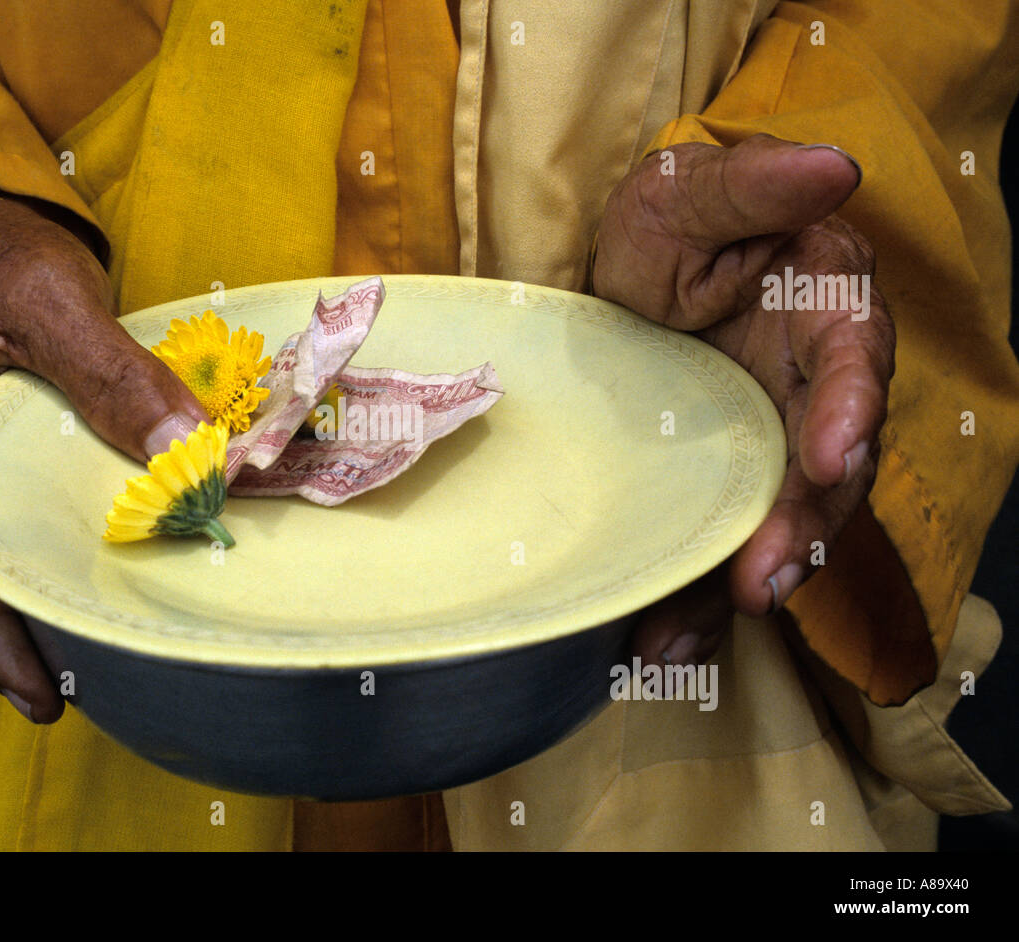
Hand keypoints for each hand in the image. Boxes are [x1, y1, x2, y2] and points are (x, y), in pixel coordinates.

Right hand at [0, 196, 206, 720]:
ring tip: (125, 639)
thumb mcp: (54, 303)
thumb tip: (186, 454)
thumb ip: (113, 375)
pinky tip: (130, 554)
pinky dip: (87, 534)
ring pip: (27, 541)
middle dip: (41, 633)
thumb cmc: (5, 256)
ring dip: (69, 589)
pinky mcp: (24, 441)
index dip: (0, 639)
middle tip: (100, 689)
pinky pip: (51, 503)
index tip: (45, 702)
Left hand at [592, 134, 893, 669]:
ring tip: (686, 637)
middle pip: (825, 471)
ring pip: (776, 524)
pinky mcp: (718, 487)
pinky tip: (658, 643)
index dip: (850, 408)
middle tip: (762, 581)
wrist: (619, 276)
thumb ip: (752, 186)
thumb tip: (833, 167)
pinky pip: (720, 548)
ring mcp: (764, 448)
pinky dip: (695, 600)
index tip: (833, 452)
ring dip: (742, 582)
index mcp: (823, 313)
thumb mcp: (689, 194)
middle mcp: (809, 393)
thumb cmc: (668, 225)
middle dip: (800, 529)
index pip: (853, 362)